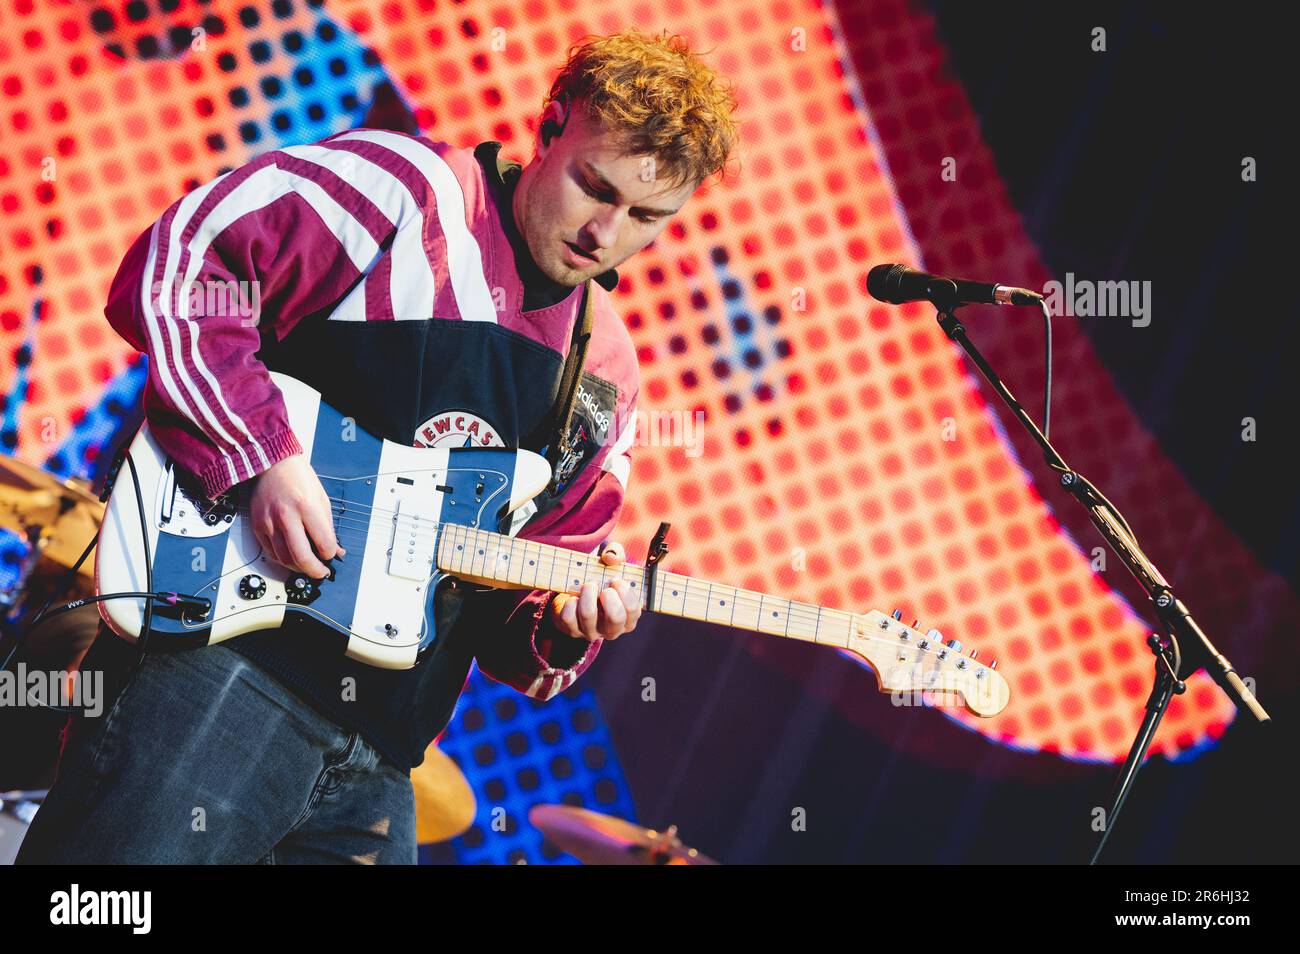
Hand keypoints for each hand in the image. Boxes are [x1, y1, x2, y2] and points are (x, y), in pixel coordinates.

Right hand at [248, 453, 344, 577]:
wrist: (271, 464)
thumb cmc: (297, 477)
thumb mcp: (321, 498)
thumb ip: (328, 526)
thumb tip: (335, 549)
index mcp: (307, 506)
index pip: (323, 543)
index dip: (330, 554)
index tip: (331, 554)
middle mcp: (286, 516)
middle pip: (301, 557)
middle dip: (315, 570)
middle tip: (321, 572)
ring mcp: (269, 522)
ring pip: (284, 558)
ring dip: (298, 567)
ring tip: (308, 565)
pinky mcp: (258, 526)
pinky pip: (270, 552)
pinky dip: (283, 559)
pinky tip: (291, 557)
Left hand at [548, 541, 640, 641]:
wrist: (576, 593)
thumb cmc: (601, 581)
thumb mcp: (612, 565)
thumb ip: (616, 554)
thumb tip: (610, 558)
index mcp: (628, 617)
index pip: (633, 610)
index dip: (624, 592)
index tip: (615, 580)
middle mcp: (612, 629)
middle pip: (616, 618)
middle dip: (609, 596)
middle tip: (602, 587)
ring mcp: (592, 632)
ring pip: (588, 614)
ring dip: (587, 593)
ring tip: (588, 586)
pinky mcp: (572, 631)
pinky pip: (569, 618)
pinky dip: (570, 603)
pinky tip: (573, 598)